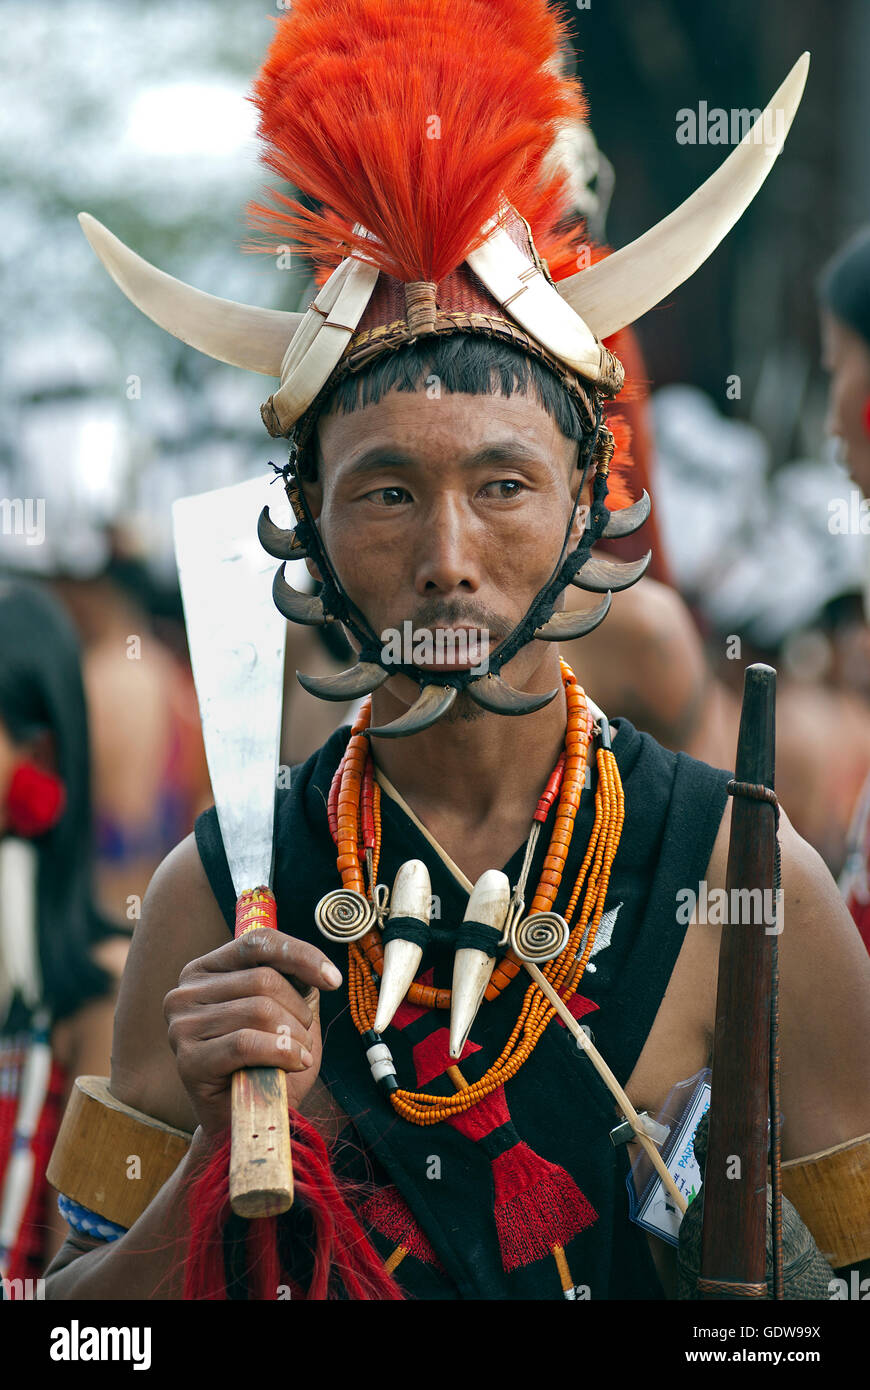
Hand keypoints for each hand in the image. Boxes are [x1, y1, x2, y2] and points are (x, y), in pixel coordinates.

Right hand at [163, 929, 342, 1137]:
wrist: (250, 1122)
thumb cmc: (271, 1063)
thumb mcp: (287, 1010)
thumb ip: (293, 980)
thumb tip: (316, 968)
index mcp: (206, 970)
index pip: (257, 942)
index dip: (301, 955)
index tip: (333, 979)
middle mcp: (185, 991)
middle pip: (263, 978)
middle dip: (297, 1009)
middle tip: (303, 1037)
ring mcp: (181, 1025)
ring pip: (259, 1009)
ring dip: (293, 1035)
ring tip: (297, 1055)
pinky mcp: (187, 1060)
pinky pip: (246, 1043)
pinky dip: (281, 1052)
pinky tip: (294, 1064)